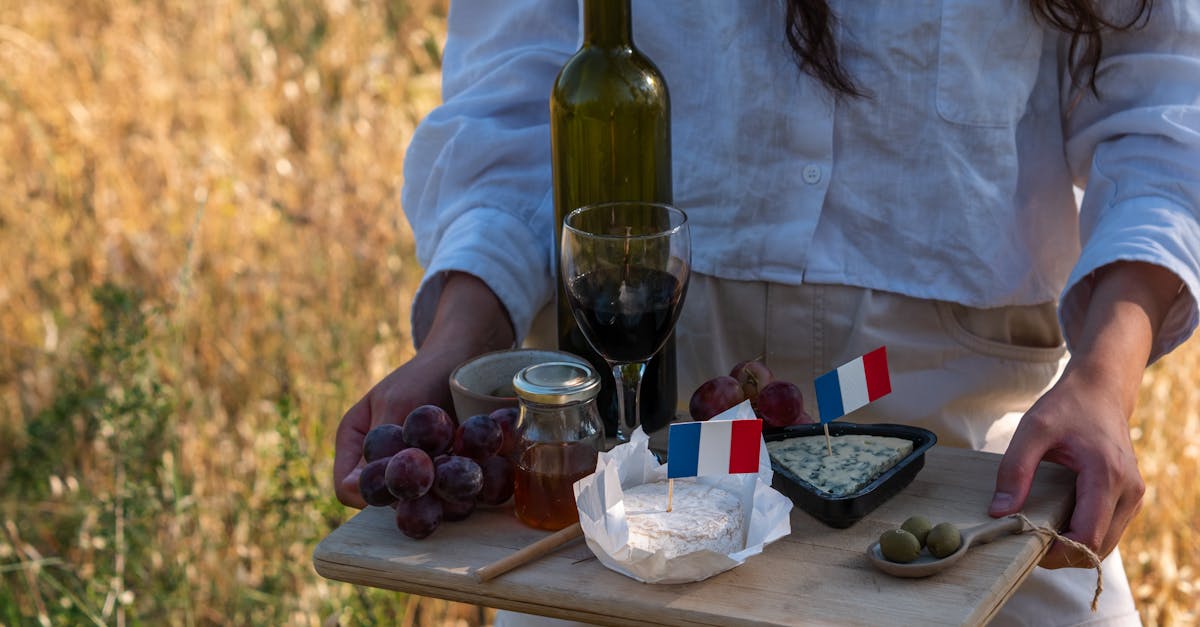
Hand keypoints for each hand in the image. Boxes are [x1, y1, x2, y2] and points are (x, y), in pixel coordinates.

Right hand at [333, 272, 515, 507]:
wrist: (464, 359)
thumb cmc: (425, 374)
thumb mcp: (399, 404)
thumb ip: (381, 445)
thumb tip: (356, 490)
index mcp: (354, 441)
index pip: (348, 488)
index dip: (372, 494)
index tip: (405, 484)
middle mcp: (377, 458)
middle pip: (384, 498)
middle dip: (410, 495)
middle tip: (438, 482)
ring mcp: (406, 466)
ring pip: (413, 499)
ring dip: (436, 494)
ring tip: (460, 475)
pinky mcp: (434, 470)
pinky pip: (438, 491)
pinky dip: (454, 486)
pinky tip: (473, 472)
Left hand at [989, 368, 1143, 567]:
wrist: (1100, 390)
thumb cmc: (1067, 406)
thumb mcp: (1032, 429)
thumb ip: (1014, 470)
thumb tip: (1000, 512)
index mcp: (1108, 475)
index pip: (1087, 536)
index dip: (1056, 551)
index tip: (1024, 547)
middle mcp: (1129, 491)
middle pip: (1098, 548)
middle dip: (1063, 553)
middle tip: (1026, 542)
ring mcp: (1133, 496)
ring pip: (1104, 544)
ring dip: (1073, 546)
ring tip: (1039, 531)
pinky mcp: (1129, 497)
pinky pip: (1107, 530)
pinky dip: (1083, 534)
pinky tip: (1056, 521)